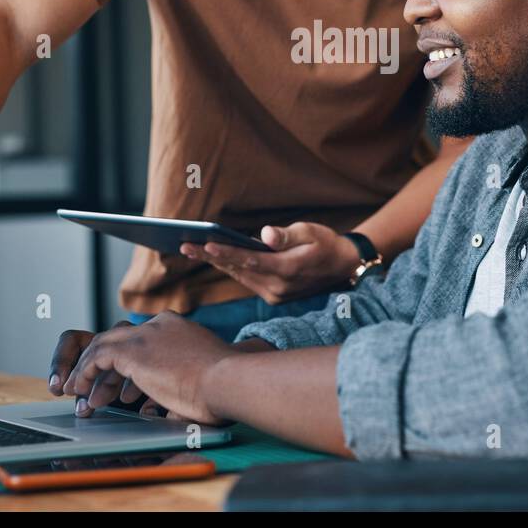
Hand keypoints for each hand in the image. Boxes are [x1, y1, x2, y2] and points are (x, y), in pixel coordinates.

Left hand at [48, 313, 236, 424]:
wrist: (228, 380)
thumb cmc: (226, 389)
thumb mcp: (203, 378)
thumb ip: (181, 383)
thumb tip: (157, 407)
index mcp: (179, 328)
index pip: (142, 340)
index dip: (126, 363)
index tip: (120, 386)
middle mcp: (160, 325)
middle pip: (119, 338)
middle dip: (101, 366)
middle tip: (91, 390)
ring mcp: (146, 335)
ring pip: (103, 344)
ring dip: (87, 369)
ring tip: (77, 392)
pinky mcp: (133, 350)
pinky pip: (97, 356)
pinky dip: (84, 372)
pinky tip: (80, 389)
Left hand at [180, 222, 358, 304]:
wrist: (343, 267)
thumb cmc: (326, 243)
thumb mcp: (312, 232)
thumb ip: (287, 235)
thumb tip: (265, 235)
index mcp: (287, 270)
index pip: (250, 260)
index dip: (227, 253)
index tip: (205, 244)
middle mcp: (277, 287)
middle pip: (238, 269)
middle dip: (211, 256)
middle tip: (184, 245)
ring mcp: (274, 294)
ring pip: (239, 276)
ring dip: (216, 263)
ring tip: (191, 248)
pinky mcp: (272, 296)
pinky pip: (246, 280)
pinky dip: (230, 268)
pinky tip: (213, 256)